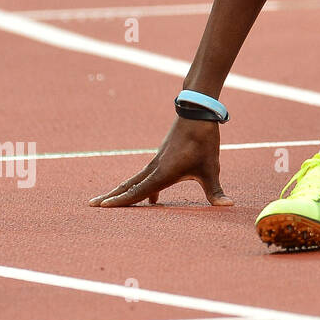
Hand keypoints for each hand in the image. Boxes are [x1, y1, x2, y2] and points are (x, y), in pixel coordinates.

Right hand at [88, 116, 231, 206]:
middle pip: (129, 186)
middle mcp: (155, 168)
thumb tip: (228, 205)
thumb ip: (215, 191)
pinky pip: (147, 175)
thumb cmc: (203, 141)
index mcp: (162, 173)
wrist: (197, 112)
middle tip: (91, 205)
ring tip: (109, 201)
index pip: (138, 192)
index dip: (121, 201)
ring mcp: (157, 161)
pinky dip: (141, 186)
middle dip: (111, 197)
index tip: (102, 207)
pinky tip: (152, 198)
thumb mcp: (211, 168)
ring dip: (123, 191)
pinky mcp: (163, 156)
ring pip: (136, 179)